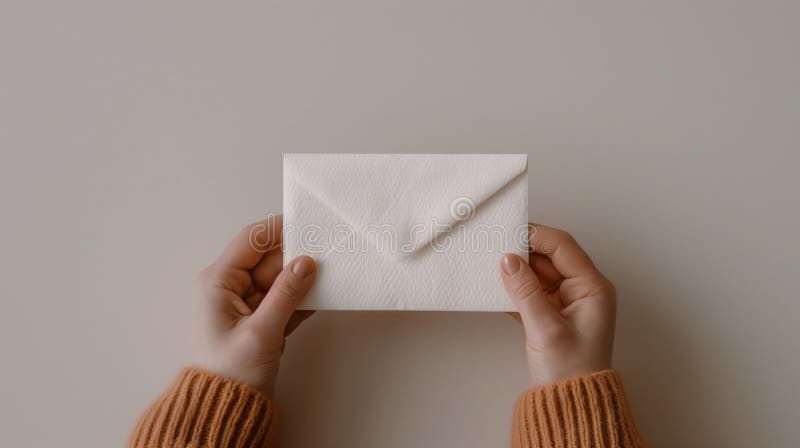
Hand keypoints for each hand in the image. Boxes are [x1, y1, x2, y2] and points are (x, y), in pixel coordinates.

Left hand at [192, 215, 315, 398]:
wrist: (227, 409)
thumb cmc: (230, 373)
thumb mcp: (261, 331)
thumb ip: (286, 293)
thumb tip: (306, 262)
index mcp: (220, 281)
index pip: (251, 240)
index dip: (278, 229)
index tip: (307, 223)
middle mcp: (232, 287)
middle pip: (271, 258)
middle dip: (298, 255)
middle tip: (329, 250)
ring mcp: (249, 303)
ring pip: (282, 278)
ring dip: (304, 278)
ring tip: (332, 273)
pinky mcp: (264, 318)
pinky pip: (287, 297)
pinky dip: (304, 297)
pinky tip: (324, 295)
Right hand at [500, 223, 615, 387]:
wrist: (570, 406)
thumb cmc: (572, 372)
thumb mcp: (546, 329)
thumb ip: (526, 291)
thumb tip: (508, 259)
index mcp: (592, 287)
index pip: (563, 246)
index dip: (536, 235)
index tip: (509, 231)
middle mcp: (581, 290)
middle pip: (547, 256)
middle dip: (521, 251)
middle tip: (493, 245)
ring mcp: (565, 301)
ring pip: (536, 273)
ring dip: (514, 270)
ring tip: (489, 265)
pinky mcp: (549, 313)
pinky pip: (529, 290)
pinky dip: (513, 288)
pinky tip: (494, 287)